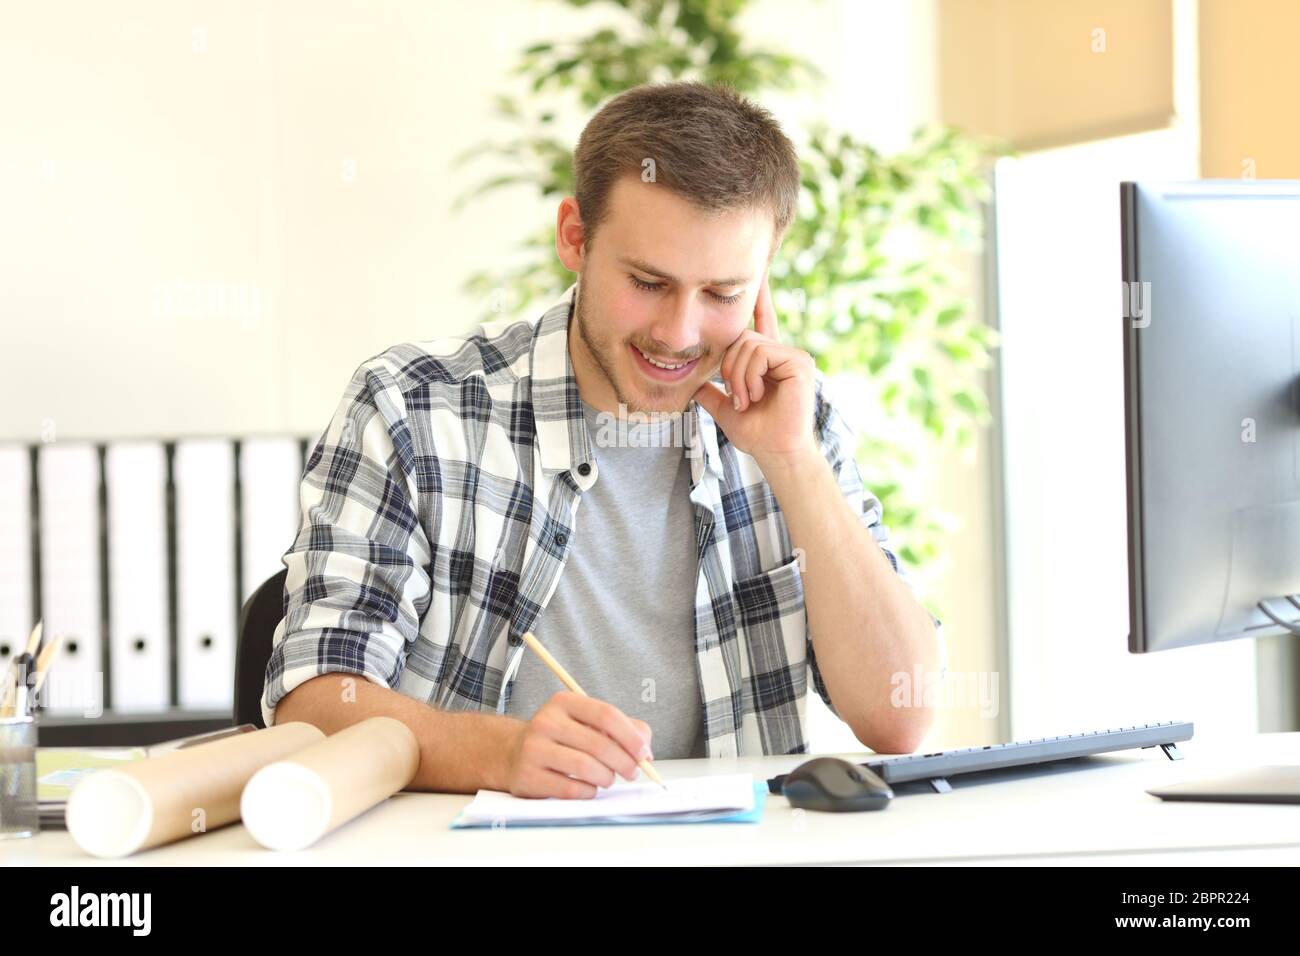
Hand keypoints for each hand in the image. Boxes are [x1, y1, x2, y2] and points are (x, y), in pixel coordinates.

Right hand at [504, 691, 653, 798]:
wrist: (512, 754)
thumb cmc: (559, 739)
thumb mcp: (586, 723)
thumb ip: (621, 729)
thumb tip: (645, 749)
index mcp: (564, 702)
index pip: (606, 715)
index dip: (631, 736)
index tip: (644, 752)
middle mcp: (546, 721)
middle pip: (599, 744)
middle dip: (624, 762)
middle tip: (632, 771)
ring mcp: (534, 749)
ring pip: (586, 768)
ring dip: (607, 778)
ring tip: (608, 779)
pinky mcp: (528, 776)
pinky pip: (571, 789)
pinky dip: (589, 792)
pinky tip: (589, 788)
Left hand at [692, 273, 818, 466]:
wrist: (775, 452)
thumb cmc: (757, 435)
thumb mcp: (727, 410)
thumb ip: (712, 394)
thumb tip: (695, 386)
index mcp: (768, 361)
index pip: (761, 323)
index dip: (759, 298)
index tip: (758, 273)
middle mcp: (782, 354)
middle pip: (741, 337)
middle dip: (729, 368)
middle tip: (739, 397)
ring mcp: (793, 356)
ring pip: (748, 345)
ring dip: (738, 376)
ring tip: (747, 398)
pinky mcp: (799, 362)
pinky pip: (761, 353)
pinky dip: (750, 376)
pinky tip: (757, 394)